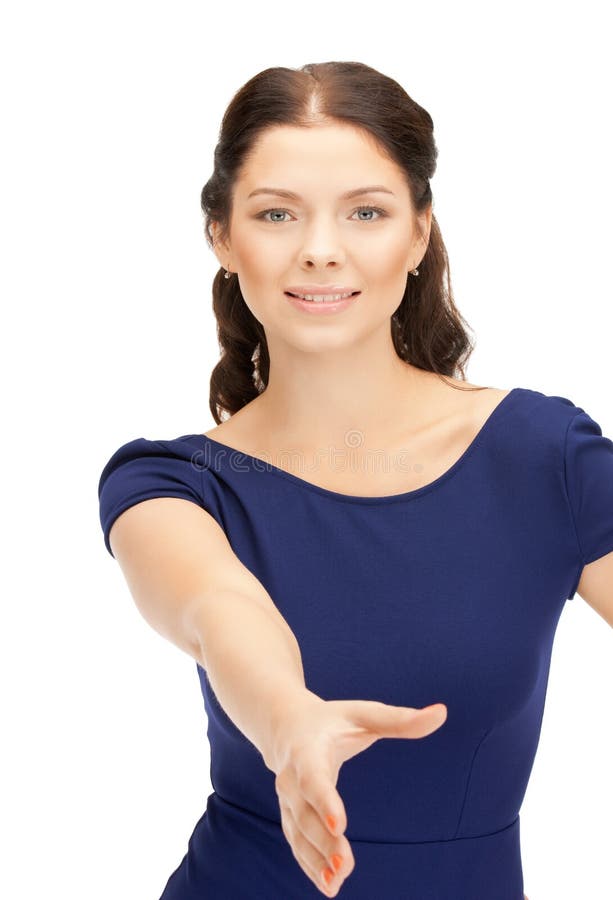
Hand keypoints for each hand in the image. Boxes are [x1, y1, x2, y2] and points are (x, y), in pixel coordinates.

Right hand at [270, 693, 447, 896]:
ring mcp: (288, 800)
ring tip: (336, 883)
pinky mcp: (290, 816)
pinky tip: (328, 885)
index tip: (339, 825)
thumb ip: (400, 719)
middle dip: (322, 841)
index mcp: (307, 750)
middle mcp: (291, 778)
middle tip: (344, 866)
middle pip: (305, 813)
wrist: (286, 726)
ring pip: (299, 834)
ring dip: (315, 859)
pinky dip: (309, 865)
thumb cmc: (332, 720)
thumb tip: (442, 713)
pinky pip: (297, 844)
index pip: (313, 777)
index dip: (324, 800)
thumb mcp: (363, 714)